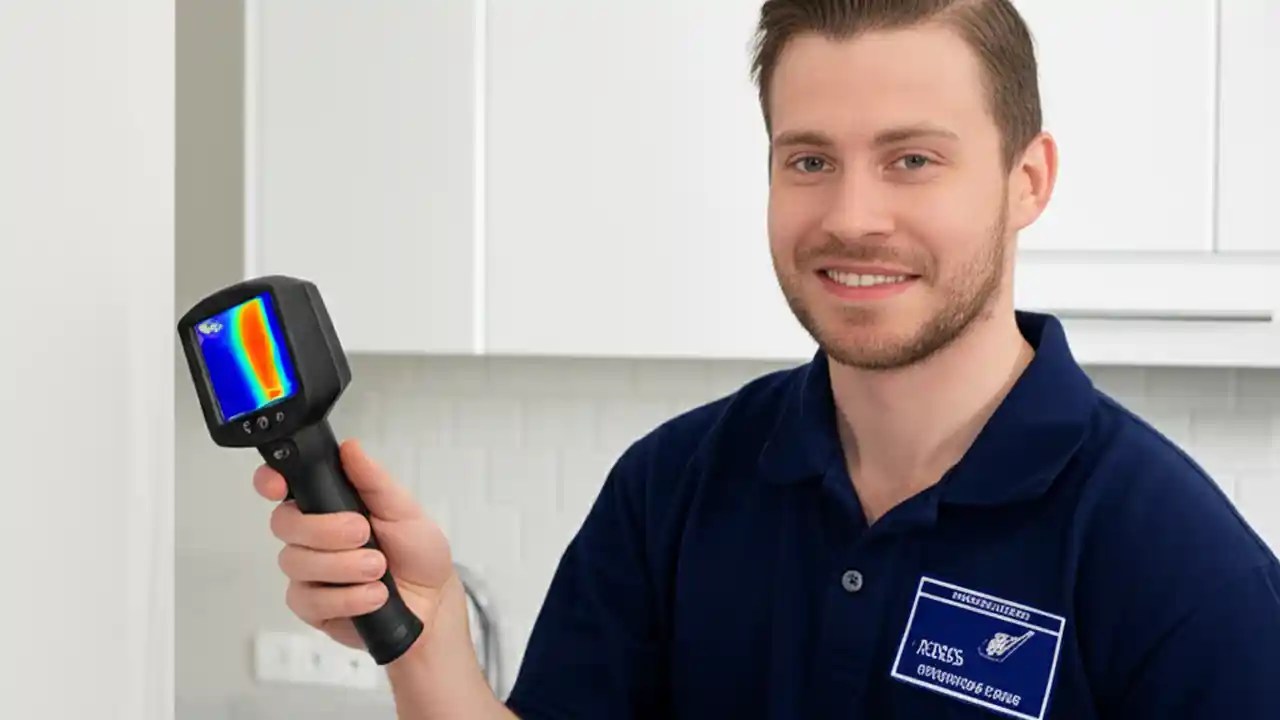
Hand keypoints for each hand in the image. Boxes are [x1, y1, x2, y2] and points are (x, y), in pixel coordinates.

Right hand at [253, 439, 456, 651]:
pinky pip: (309, 601)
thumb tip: (350, 447)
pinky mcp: (312, 607)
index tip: (279, 485)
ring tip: (378, 569)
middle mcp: (310, 536)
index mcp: (327, 503)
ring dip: (342, 566)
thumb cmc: (417, 550)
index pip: (282, 485)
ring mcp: (308, 572)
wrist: (433, 601)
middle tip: (363, 533)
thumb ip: (374, 481)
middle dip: (324, 530)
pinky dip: (346, 598)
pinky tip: (372, 595)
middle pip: (284, 524)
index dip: (270, 481)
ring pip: (295, 563)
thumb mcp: (404, 510)